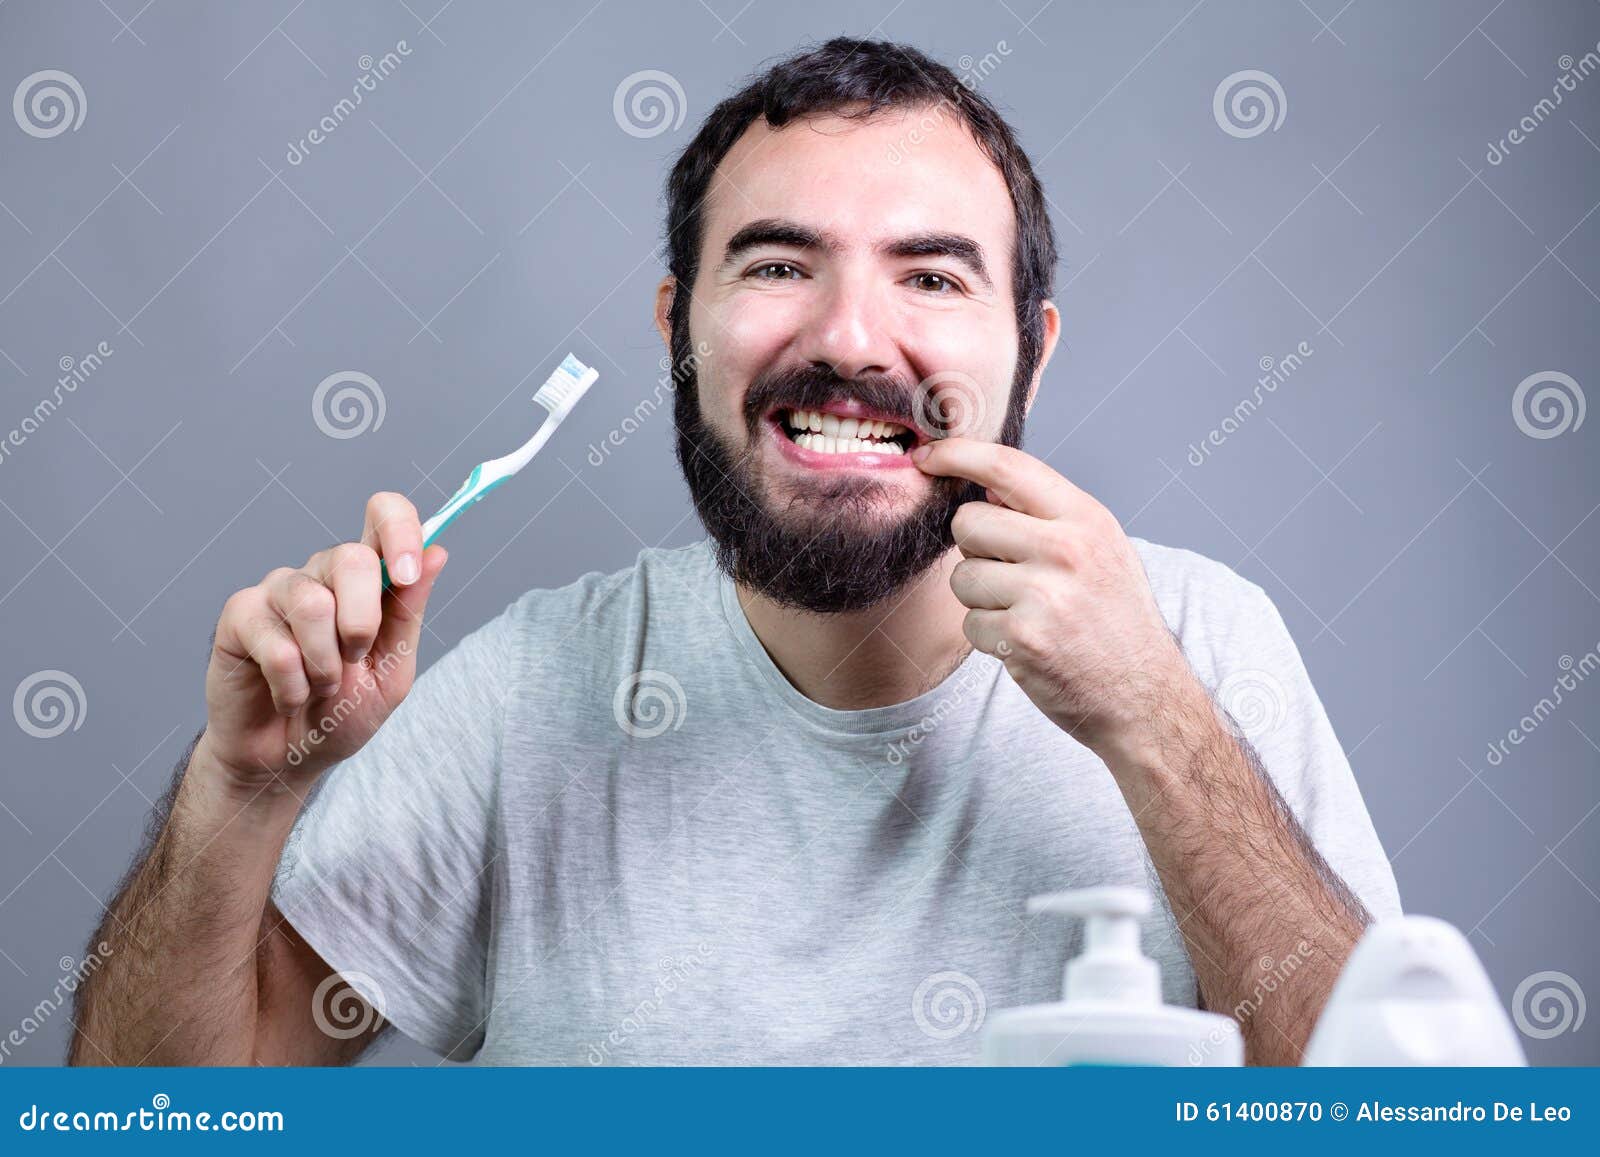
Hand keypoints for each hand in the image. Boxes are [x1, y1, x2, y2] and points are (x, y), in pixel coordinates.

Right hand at [197, 492, 446, 794]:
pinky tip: (289, 695)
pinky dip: (293, 684)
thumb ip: (408, 612)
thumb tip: (438, 552)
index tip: (407, 573)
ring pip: (312, 602)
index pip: (385, 515)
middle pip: (351, 557)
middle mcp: (322, 573)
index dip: (401, 530)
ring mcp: (278, 590)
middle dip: (363, 623)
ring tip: (322, 687)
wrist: (289, 759)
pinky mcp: (240, 616)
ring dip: (326, 663)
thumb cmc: (342, 712)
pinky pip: (276, 642)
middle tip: (356, 659)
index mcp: (366, 580)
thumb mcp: (392, 670)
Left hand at [912, 437, 1197, 759]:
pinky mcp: (1022, 638)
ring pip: (962, 577)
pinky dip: (989, 637)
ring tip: (1026, 613)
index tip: (927, 456)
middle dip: (974, 549)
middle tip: (1010, 574)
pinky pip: (970, 624)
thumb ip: (1047, 514)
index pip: (1006, 466)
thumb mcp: (1100, 549)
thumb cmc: (1114, 619)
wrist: (1145, 695)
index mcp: (1085, 519)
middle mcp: (1066, 549)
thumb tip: (984, 484)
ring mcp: (1044, 595)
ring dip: (981, 599)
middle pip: (968, 523)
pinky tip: (1026, 643)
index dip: (956, 454)